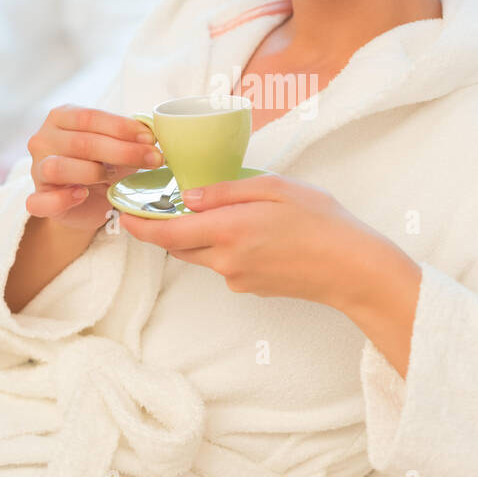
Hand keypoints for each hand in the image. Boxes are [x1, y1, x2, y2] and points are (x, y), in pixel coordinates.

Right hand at [24, 104, 163, 231]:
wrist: (87, 203)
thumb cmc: (103, 166)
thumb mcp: (117, 147)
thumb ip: (130, 137)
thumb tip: (152, 132)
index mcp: (62, 118)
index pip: (89, 117)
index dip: (122, 127)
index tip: (150, 138)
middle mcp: (43, 139)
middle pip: (81, 142)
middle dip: (122, 151)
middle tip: (153, 159)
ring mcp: (36, 170)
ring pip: (58, 167)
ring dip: (93, 172)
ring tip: (114, 178)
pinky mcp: (37, 198)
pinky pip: (41, 201)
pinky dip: (63, 199)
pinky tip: (82, 195)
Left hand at [113, 172, 382, 307]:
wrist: (354, 269)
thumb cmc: (322, 222)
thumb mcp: (276, 188)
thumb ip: (226, 191)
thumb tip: (189, 196)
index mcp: (227, 231)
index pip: (165, 233)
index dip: (139, 224)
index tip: (123, 210)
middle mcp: (225, 261)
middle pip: (178, 245)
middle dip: (166, 226)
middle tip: (163, 201)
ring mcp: (237, 279)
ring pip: (201, 254)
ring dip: (198, 235)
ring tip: (220, 211)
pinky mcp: (251, 288)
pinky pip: (224, 264)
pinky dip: (225, 246)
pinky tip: (254, 231)